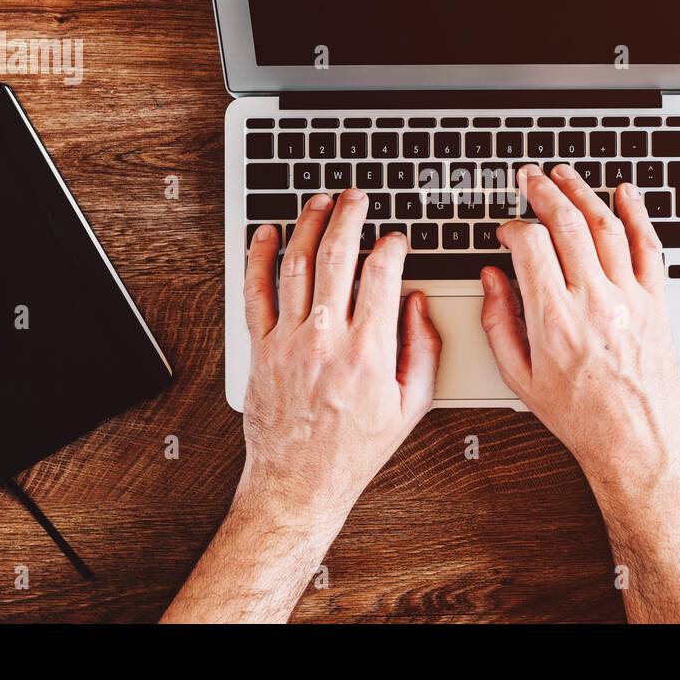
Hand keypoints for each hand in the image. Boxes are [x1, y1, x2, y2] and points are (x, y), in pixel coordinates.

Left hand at [241, 189, 440, 529]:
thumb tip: (416, 303)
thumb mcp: (411, 405)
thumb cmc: (355, 449)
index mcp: (369, 350)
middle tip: (355, 198)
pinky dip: (259, 256)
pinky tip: (268, 233)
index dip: (392, 245)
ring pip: (296, 263)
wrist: (299, 482)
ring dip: (308, 224)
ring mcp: (288, 340)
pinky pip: (256, 291)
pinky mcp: (260, 348)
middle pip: (337, 255)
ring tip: (319, 202)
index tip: (396, 239)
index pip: (382, 273)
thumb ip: (423, 348)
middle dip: (349, 216)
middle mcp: (326, 338)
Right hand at [479, 165, 679, 496]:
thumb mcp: (520, 377)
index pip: (530, 246)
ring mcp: (630, 299)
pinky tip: (625, 194)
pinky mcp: (656, 302)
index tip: (505, 231)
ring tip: (565, 176)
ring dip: (583, 192)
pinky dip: (637, 213)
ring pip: (606, 226)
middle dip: (543, 192)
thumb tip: (492, 278)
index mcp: (554, 320)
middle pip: (567, 224)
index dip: (512, 227)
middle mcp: (594, 302)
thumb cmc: (579, 416)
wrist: (636, 442)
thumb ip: (498, 322)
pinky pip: (648, 246)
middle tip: (530, 178)